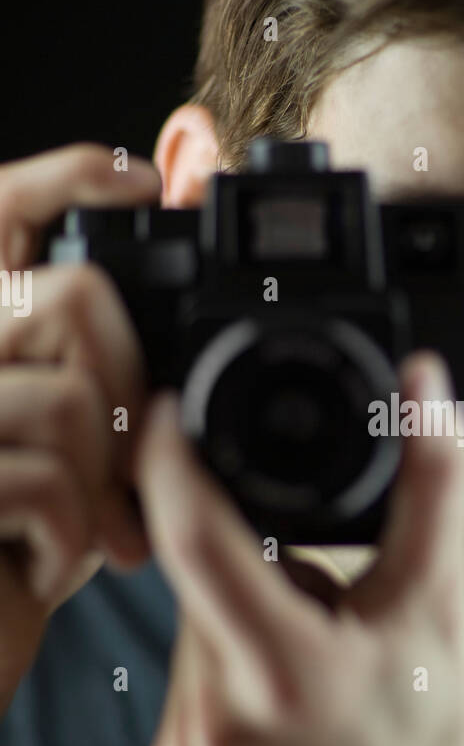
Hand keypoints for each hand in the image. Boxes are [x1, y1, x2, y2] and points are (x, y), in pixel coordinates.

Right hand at [0, 144, 160, 701]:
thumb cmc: (14, 553)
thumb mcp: (70, 458)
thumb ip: (96, 386)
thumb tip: (166, 352)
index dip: (63, 178)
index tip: (141, 179)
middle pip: (69, 299)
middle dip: (129, 386)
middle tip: (131, 466)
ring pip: (67, 398)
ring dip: (106, 483)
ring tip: (93, 535)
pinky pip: (44, 481)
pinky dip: (75, 539)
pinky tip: (51, 566)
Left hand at [134, 352, 463, 745]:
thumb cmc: (445, 720)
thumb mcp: (441, 598)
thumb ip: (433, 481)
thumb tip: (423, 380)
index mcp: (288, 677)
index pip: (196, 540)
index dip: (172, 463)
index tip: (167, 412)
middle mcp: (219, 729)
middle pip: (201, 583)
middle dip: (255, 565)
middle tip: (324, 602)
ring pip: (191, 629)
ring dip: (238, 614)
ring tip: (314, 657)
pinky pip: (184, 681)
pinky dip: (224, 666)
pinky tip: (282, 699)